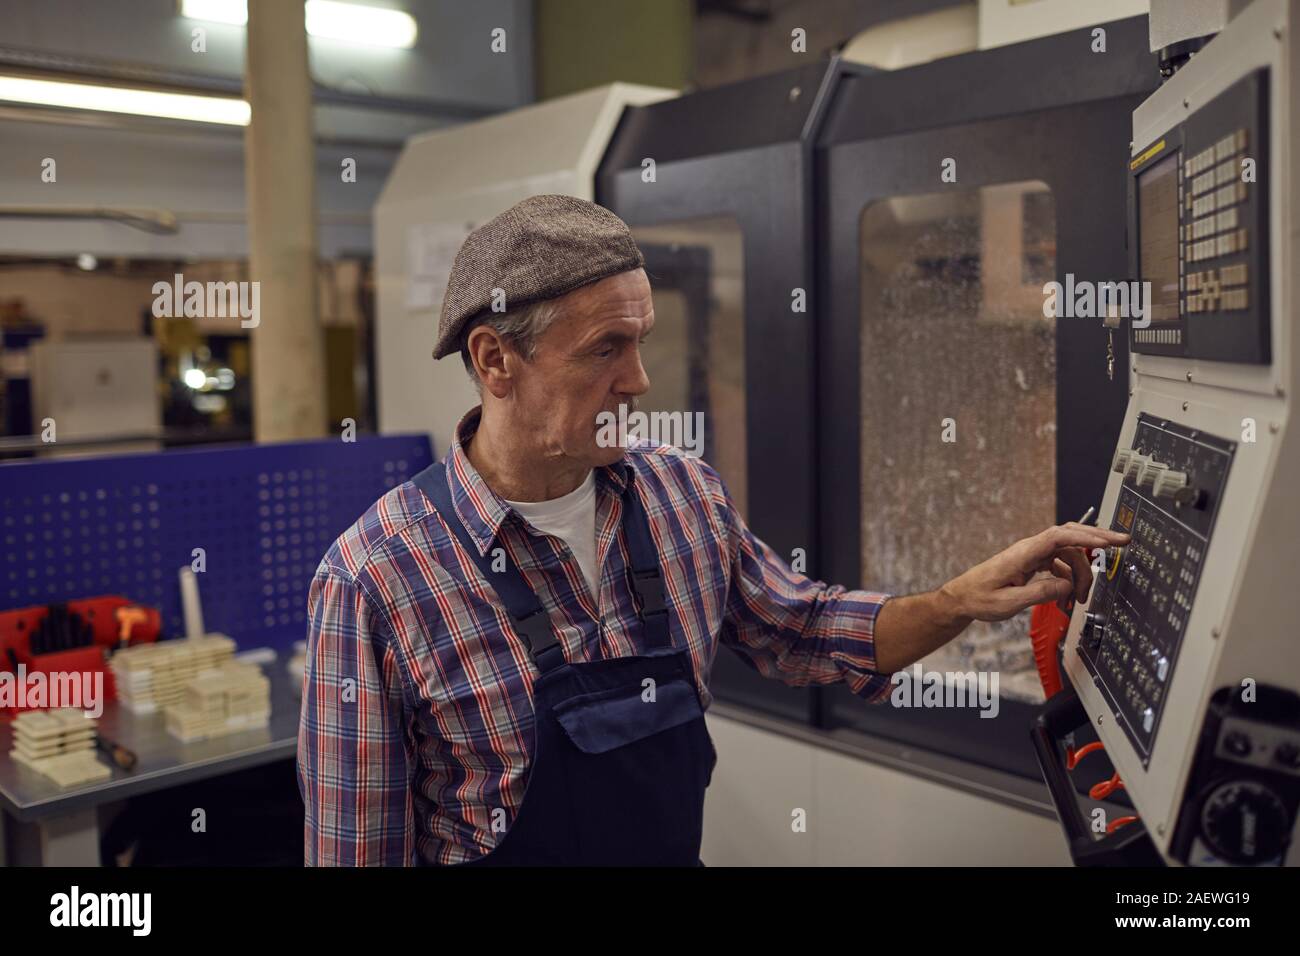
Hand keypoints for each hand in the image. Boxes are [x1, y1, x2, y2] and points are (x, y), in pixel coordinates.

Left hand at [939, 523, 1130, 622]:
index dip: (1085, 536)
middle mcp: (1030, 550)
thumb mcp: (1008, 603)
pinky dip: (1068, 581)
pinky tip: (1067, 598)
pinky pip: (1059, 566)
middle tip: (1123, 543)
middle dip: (1097, 538)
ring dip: (1080, 575)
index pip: (1058, 537)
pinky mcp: (1033, 564)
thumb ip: (1039, 594)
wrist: (962, 598)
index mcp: (1022, 553)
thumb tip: (1066, 587)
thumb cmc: (979, 599)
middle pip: (1069, 537)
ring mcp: (1032, 555)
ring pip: (1068, 555)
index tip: (1107, 542)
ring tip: (1080, 599)